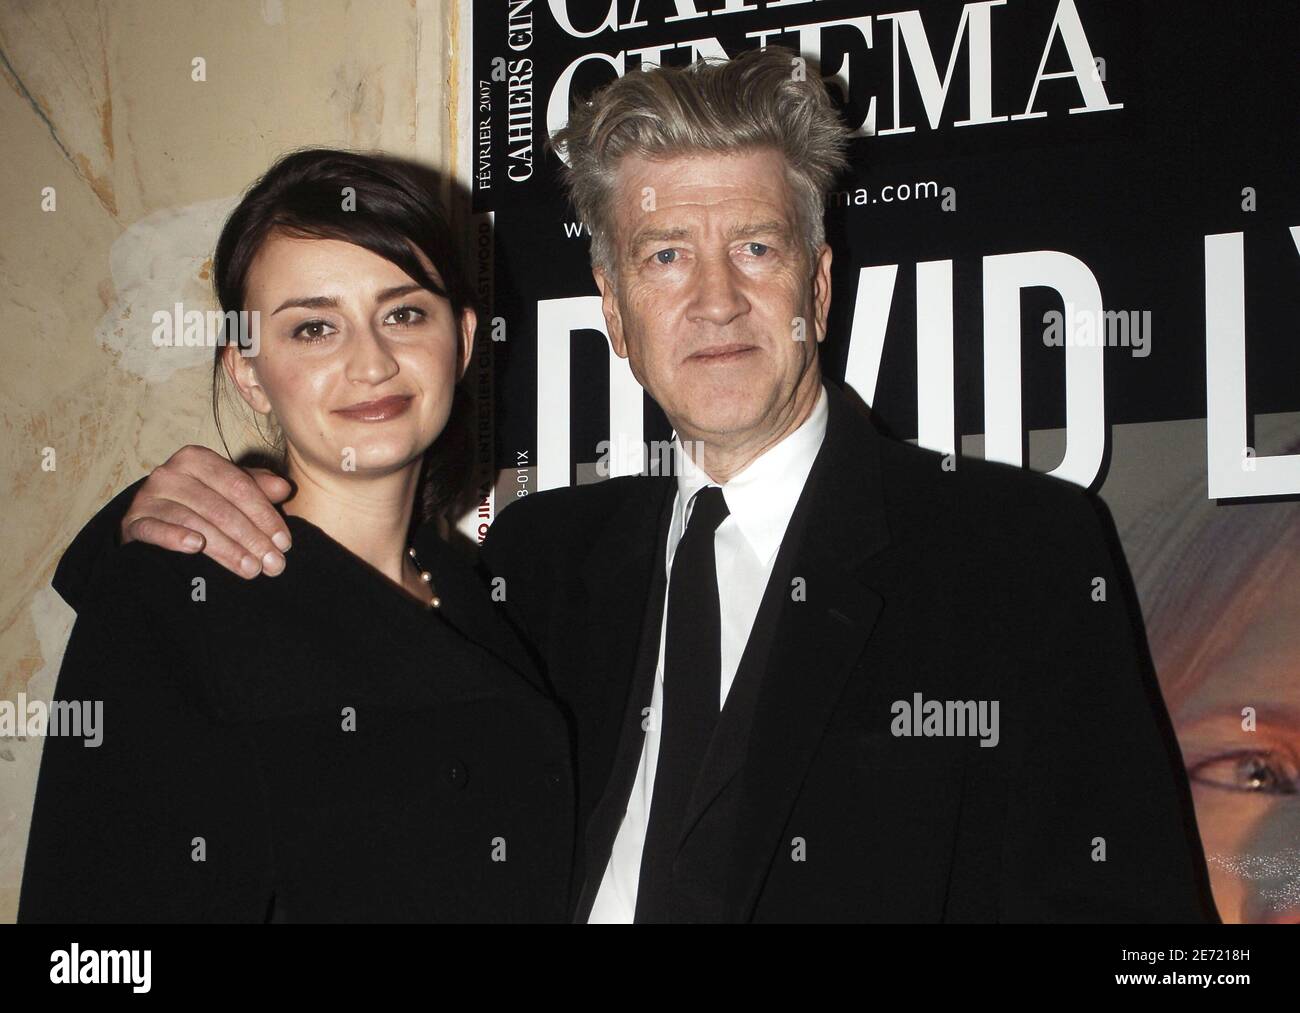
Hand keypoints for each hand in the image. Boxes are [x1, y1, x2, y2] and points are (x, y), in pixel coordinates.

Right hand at [120, 445, 293, 578]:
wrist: (150, 517)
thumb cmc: (199, 502)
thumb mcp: (229, 490)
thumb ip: (256, 487)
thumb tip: (285, 488)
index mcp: (199, 459)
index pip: (239, 486)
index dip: (265, 515)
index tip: (284, 542)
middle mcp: (171, 472)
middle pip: (220, 507)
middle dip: (251, 538)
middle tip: (273, 564)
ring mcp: (149, 496)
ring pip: (195, 521)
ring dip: (226, 548)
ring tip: (250, 569)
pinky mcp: (134, 520)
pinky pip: (155, 528)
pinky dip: (176, 537)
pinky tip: (197, 547)